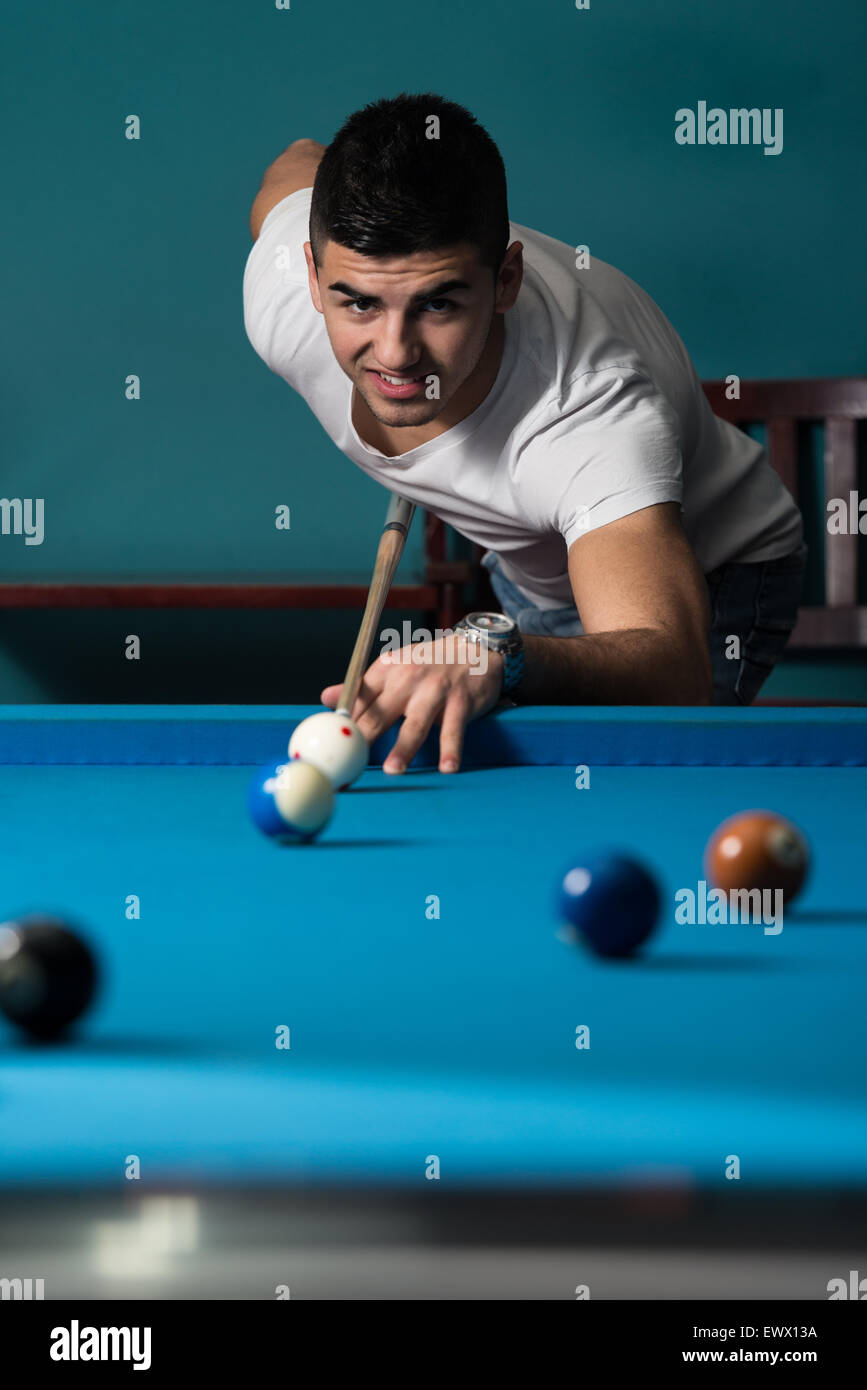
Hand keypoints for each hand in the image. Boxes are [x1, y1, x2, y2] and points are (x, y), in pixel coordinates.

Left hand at [320, 635, 503, 773]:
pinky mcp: (461, 702)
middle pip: (380, 714)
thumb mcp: (394, 667)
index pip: (358, 699)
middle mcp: (408, 678)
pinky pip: (453, 730)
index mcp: (386, 669)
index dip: (345, 725)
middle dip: (365, 740)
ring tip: (392, 770)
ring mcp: (435, 690)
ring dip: (403, 748)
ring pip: (415, 724)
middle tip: (352, 763)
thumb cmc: (430, 663)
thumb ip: (362, 687)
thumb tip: (326, 699)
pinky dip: (451, 749)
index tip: (335, 747)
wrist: (476, 647)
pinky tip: (447, 767)